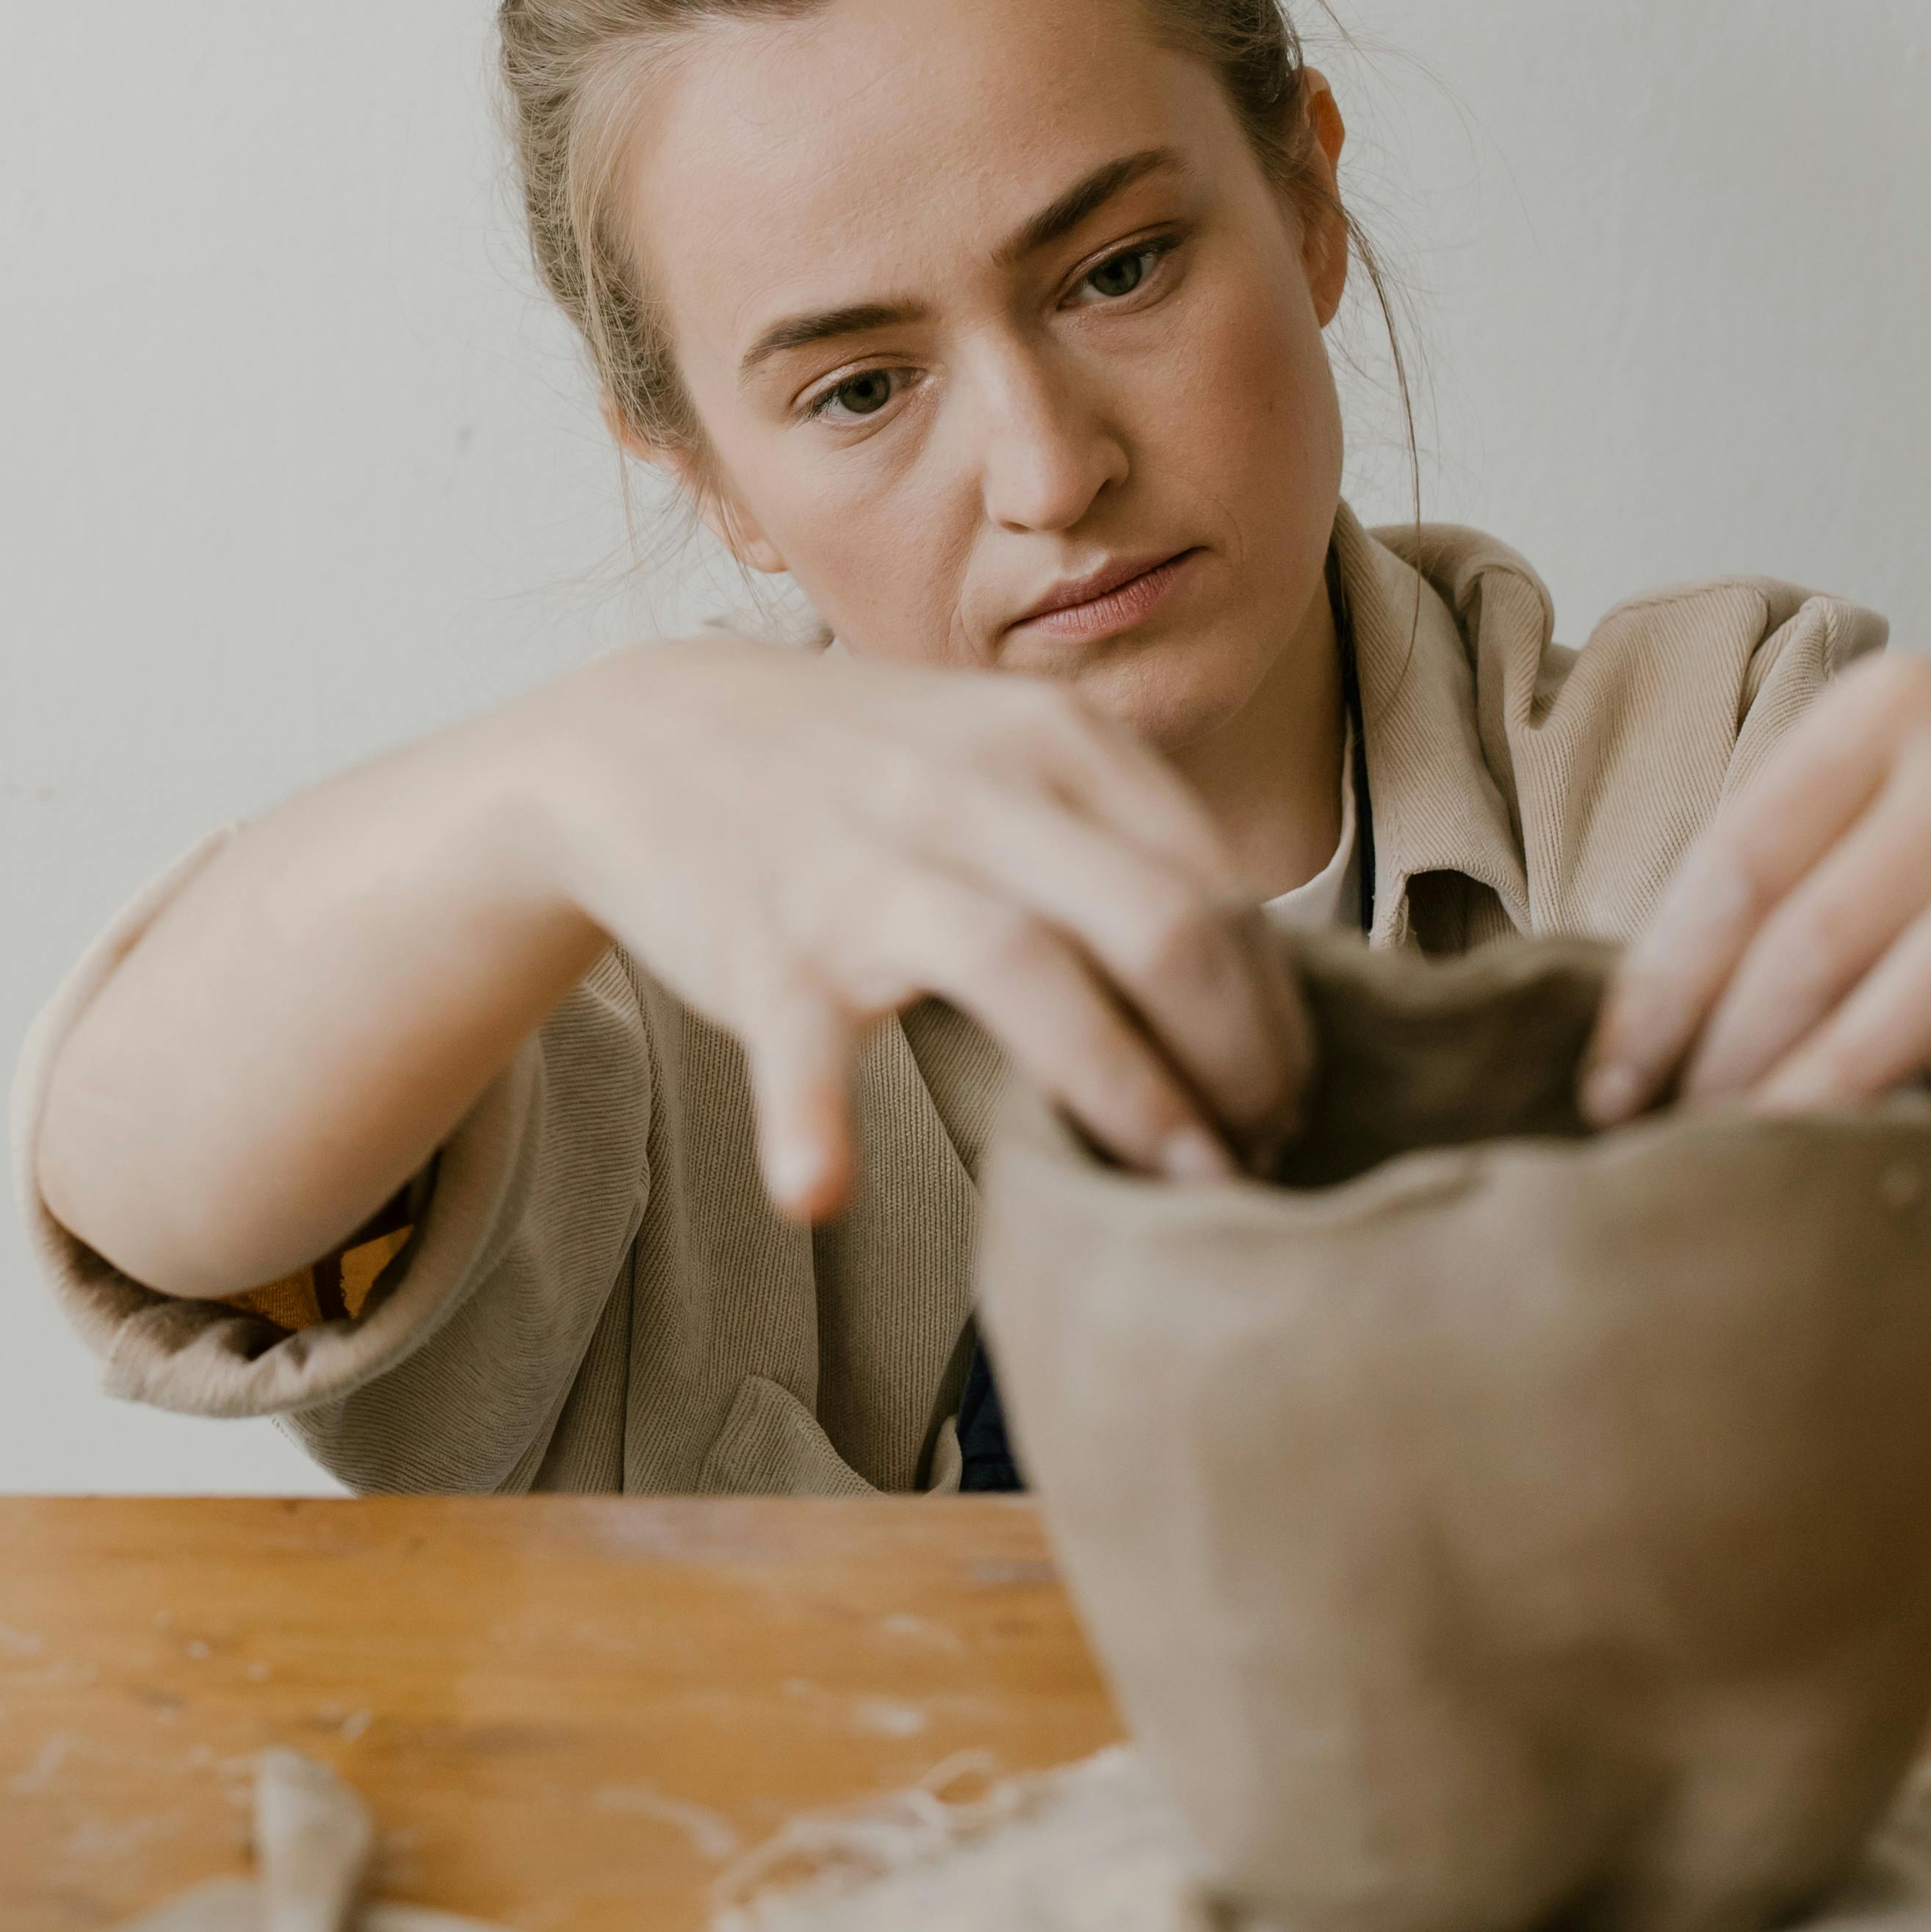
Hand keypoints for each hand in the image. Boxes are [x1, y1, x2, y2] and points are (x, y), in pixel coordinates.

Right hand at [520, 639, 1310, 1221]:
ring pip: (1026, 968)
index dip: (1279, 1010)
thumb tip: (1261, 978)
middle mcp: (975, 787)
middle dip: (1244, 1060)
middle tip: (1261, 1157)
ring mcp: (866, 864)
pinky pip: (800, 1041)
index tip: (1288, 1099)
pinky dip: (808, 1120)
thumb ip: (1120, 841)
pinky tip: (819, 1194)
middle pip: (1165, 925)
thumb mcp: (1005, 757)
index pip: (1219, 888)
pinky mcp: (767, 942)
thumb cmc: (860, 775)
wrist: (642, 737)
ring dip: (1124, 1092)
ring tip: (1176, 1192)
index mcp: (1057, 741)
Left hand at [1584, 656, 1930, 1124]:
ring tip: (1785, 1154)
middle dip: (1739, 1050)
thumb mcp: (1884, 786)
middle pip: (1827, 924)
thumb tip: (1628, 1017)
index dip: (1665, 982)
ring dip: (1863, 1067)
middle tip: (1680, 1147)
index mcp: (1883, 710)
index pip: (1740, 862)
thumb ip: (1784, 866)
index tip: (1609, 1084)